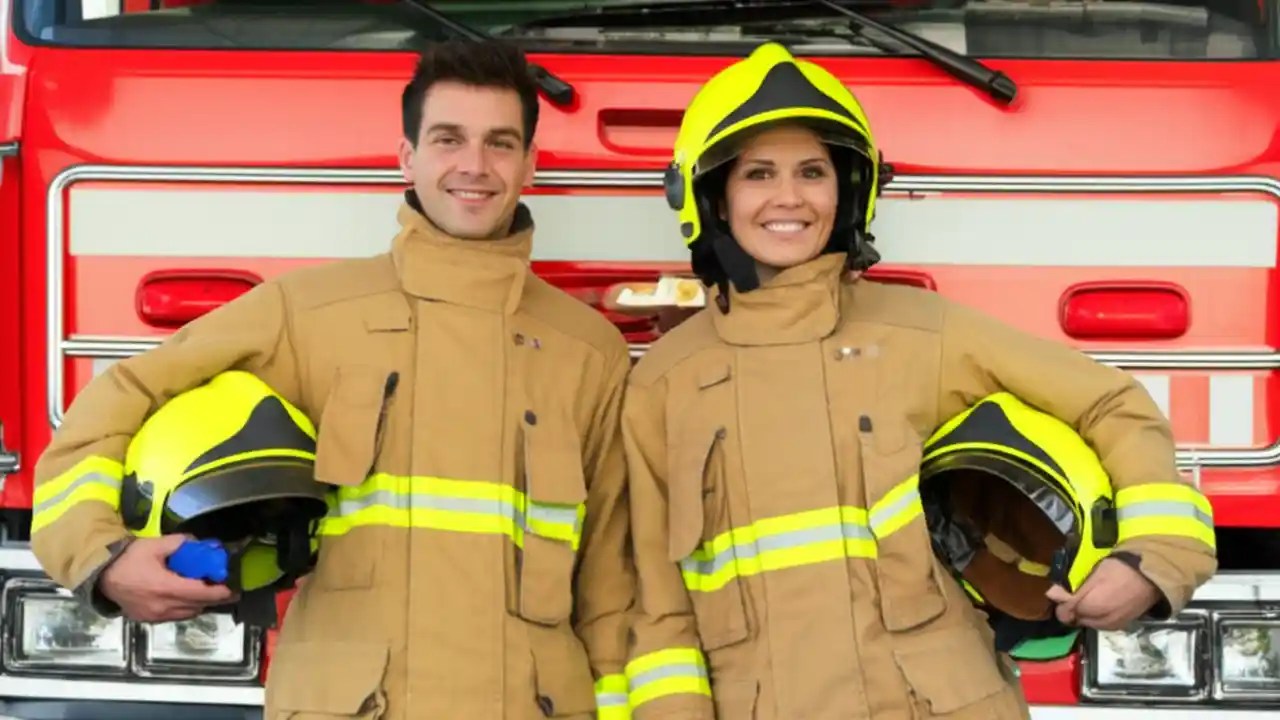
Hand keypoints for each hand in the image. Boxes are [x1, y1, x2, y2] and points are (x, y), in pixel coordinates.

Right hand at [98, 534, 236, 622]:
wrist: (101, 575)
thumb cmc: (128, 559)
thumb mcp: (155, 545)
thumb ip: (180, 543)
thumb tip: (199, 543)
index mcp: (166, 587)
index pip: (202, 593)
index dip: (221, 591)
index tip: (234, 587)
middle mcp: (163, 606)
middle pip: (198, 606)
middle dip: (214, 598)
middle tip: (224, 587)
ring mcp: (156, 616)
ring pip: (188, 614)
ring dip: (199, 603)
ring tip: (205, 590)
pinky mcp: (148, 620)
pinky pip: (175, 617)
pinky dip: (185, 608)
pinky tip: (185, 597)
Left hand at [1045, 557, 1160, 630]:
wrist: (1152, 577)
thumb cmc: (1120, 570)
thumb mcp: (1093, 575)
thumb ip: (1072, 590)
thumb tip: (1051, 595)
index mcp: (1091, 608)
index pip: (1064, 613)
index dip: (1062, 602)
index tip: (1064, 592)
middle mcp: (1101, 623)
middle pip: (1076, 620)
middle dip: (1074, 608)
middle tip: (1079, 592)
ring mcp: (1112, 626)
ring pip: (1089, 622)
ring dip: (1086, 612)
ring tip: (1093, 596)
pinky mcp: (1122, 626)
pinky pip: (1102, 624)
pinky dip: (1099, 616)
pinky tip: (1104, 603)